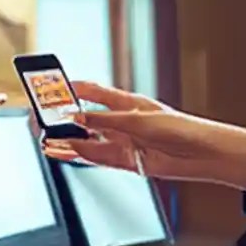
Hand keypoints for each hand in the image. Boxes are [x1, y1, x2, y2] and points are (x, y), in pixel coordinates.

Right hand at [43, 82, 245, 190]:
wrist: (202, 154)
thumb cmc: (180, 128)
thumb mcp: (138, 119)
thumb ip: (105, 120)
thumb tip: (78, 118)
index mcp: (126, 102)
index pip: (92, 91)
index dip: (72, 88)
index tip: (51, 85)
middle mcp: (121, 121)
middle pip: (86, 118)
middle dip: (65, 119)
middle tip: (43, 119)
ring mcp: (123, 141)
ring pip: (88, 140)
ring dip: (69, 141)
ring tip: (47, 140)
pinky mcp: (126, 160)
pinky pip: (97, 157)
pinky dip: (81, 155)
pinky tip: (66, 152)